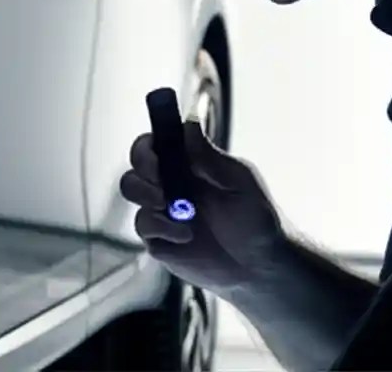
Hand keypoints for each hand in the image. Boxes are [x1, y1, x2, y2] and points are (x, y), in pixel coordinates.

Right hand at [119, 119, 286, 297]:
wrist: (259, 268)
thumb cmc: (256, 219)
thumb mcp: (240, 182)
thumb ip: (211, 156)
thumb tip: (189, 123)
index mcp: (188, 164)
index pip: (154, 144)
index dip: (147, 146)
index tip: (156, 157)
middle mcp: (170, 183)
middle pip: (135, 165)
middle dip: (143, 172)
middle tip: (162, 185)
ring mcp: (162, 211)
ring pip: (132, 190)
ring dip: (146, 195)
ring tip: (171, 208)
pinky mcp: (158, 238)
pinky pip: (143, 225)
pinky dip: (161, 228)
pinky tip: (185, 235)